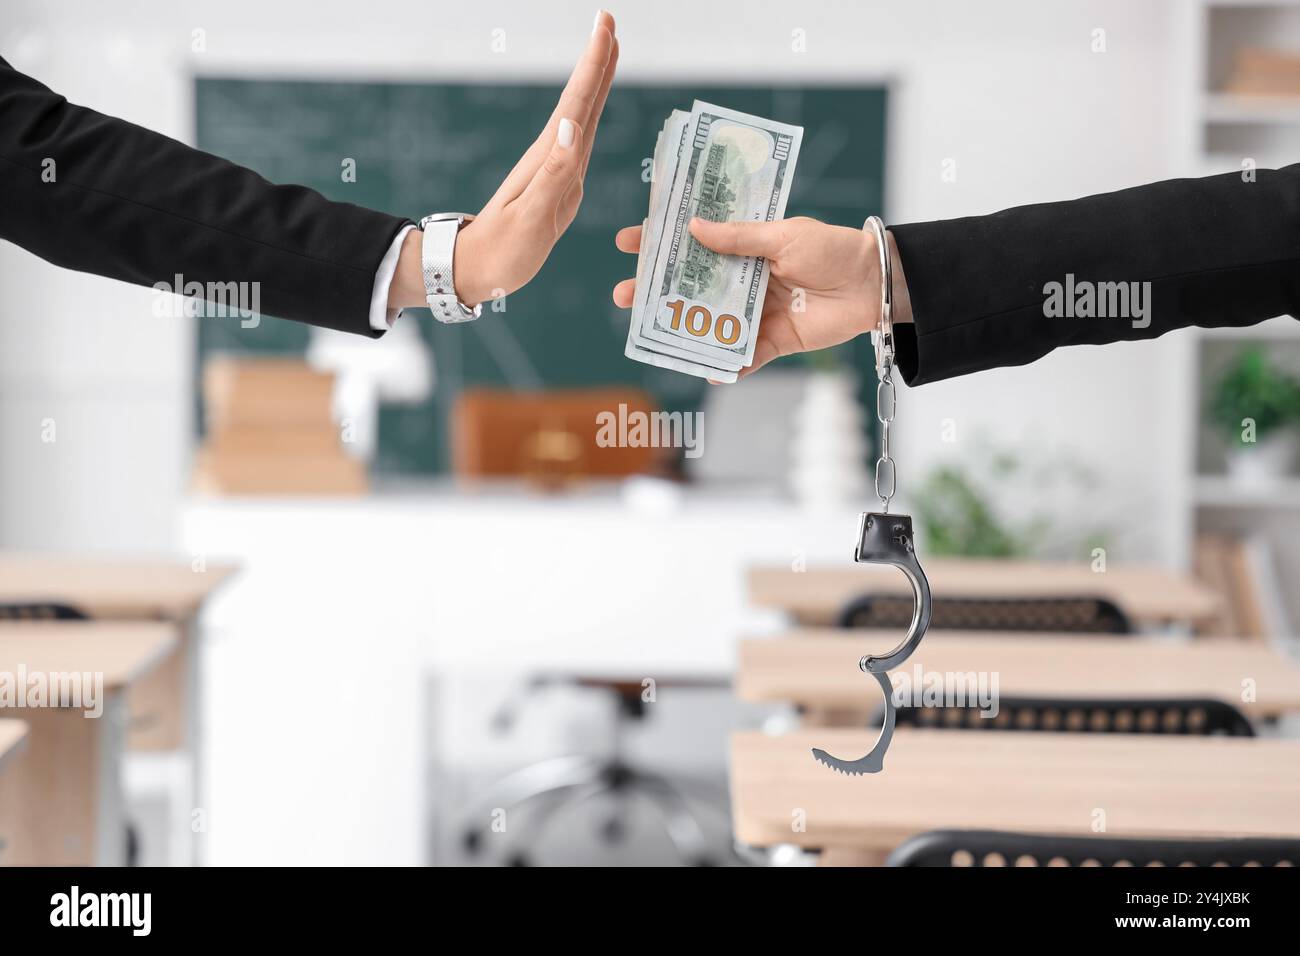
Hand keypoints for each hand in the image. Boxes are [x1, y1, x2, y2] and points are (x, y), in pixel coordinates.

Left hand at [391, 11, 617, 308]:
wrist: (475, 271)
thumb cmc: (501, 252)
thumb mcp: (529, 218)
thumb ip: (553, 175)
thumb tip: (573, 126)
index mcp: (549, 160)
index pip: (577, 105)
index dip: (594, 66)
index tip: (606, 27)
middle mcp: (553, 158)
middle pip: (580, 101)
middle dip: (597, 62)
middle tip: (609, 22)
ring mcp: (555, 170)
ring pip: (581, 116)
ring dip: (595, 84)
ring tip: (608, 51)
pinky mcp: (558, 185)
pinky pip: (580, 141)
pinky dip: (589, 118)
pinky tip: (590, 114)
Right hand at [612, 215, 911, 377]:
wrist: (873, 285)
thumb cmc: (832, 250)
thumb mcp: (783, 235)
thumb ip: (739, 237)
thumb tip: (693, 229)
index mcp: (745, 247)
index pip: (694, 241)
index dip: (660, 241)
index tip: (629, 241)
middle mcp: (744, 280)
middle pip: (690, 286)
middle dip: (655, 291)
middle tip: (624, 296)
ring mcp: (755, 312)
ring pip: (709, 323)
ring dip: (681, 329)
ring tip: (653, 332)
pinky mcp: (772, 342)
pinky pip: (742, 357)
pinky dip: (726, 365)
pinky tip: (706, 368)